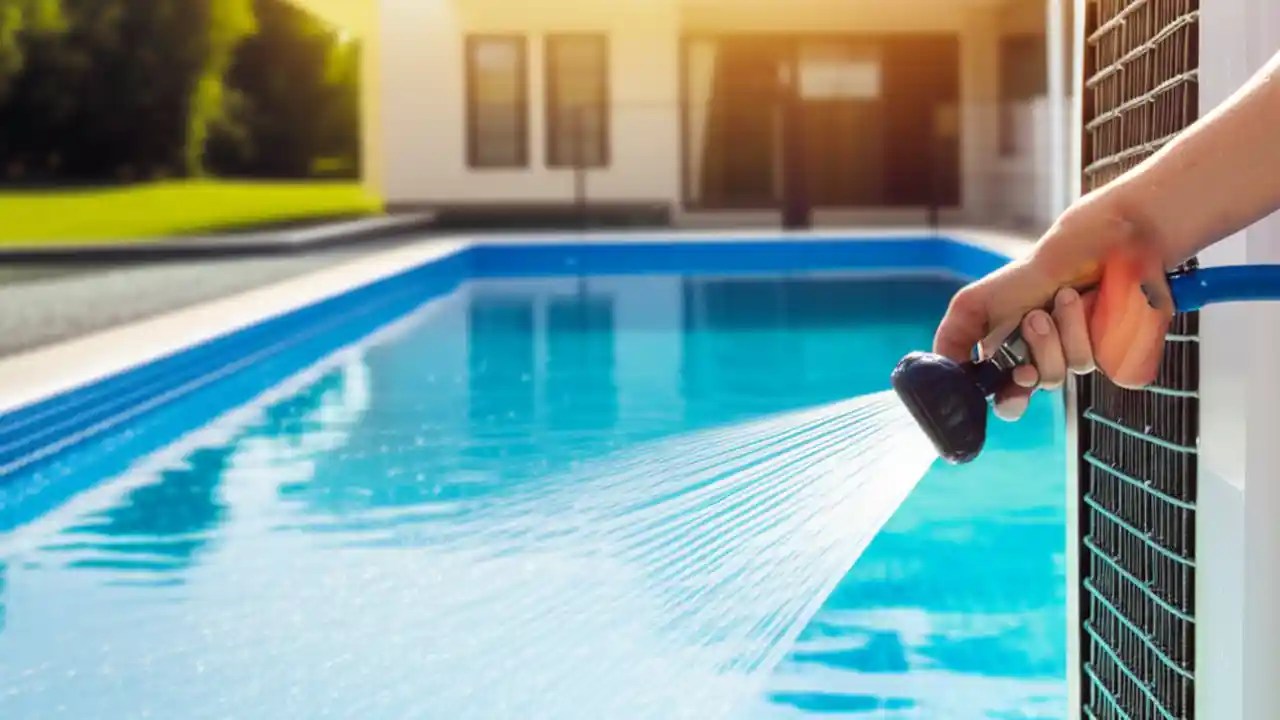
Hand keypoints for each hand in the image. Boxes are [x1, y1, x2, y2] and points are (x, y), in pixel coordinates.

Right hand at [934, 199, 1174, 420]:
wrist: (1089, 247)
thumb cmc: (1031, 274)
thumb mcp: (974, 303)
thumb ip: (952, 339)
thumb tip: (941, 373)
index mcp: (1006, 359)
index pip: (1002, 400)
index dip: (1005, 399)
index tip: (1011, 384)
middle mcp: (1038, 363)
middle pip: (1026, 396)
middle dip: (1029, 363)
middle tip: (1035, 323)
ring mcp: (1071, 360)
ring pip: (1056, 376)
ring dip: (1055, 334)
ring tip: (1060, 298)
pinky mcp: (1108, 356)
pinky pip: (1090, 365)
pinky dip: (1081, 330)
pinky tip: (1080, 302)